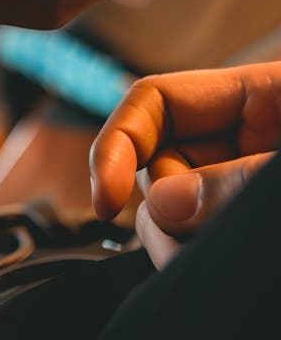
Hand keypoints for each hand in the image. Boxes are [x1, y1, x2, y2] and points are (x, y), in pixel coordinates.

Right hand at [90, 63, 280, 266]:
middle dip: (162, 208)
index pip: (155, 99)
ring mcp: (240, 182)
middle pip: (158, 160)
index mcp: (258, 97)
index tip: (106, 201)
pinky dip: (189, 254)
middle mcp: (240, 137)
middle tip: (187, 248)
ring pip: (173, 206)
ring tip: (208, 264)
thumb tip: (161, 207)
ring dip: (176, 241)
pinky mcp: (241, 221)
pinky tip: (203, 268)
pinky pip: (195, 235)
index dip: (117, 142)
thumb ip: (234, 181)